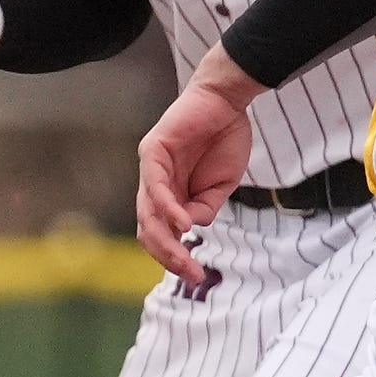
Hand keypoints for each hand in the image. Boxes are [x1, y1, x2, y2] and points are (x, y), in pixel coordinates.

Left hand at [136, 51, 263, 282]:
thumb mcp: (222, 184)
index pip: (161, 233)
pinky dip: (168, 209)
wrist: (228, 101)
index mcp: (170, 194)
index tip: (196, 275)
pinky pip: (155, 186)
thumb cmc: (225, 138)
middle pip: (149, 230)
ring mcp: (151, 168)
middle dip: (168, 257)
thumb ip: (206, 206)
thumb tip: (193, 227)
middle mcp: (155, 184)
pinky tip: (183, 224)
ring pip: (147, 214)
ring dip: (165, 241)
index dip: (175, 257)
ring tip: (184, 258)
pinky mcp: (153, 150)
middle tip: (190, 274)